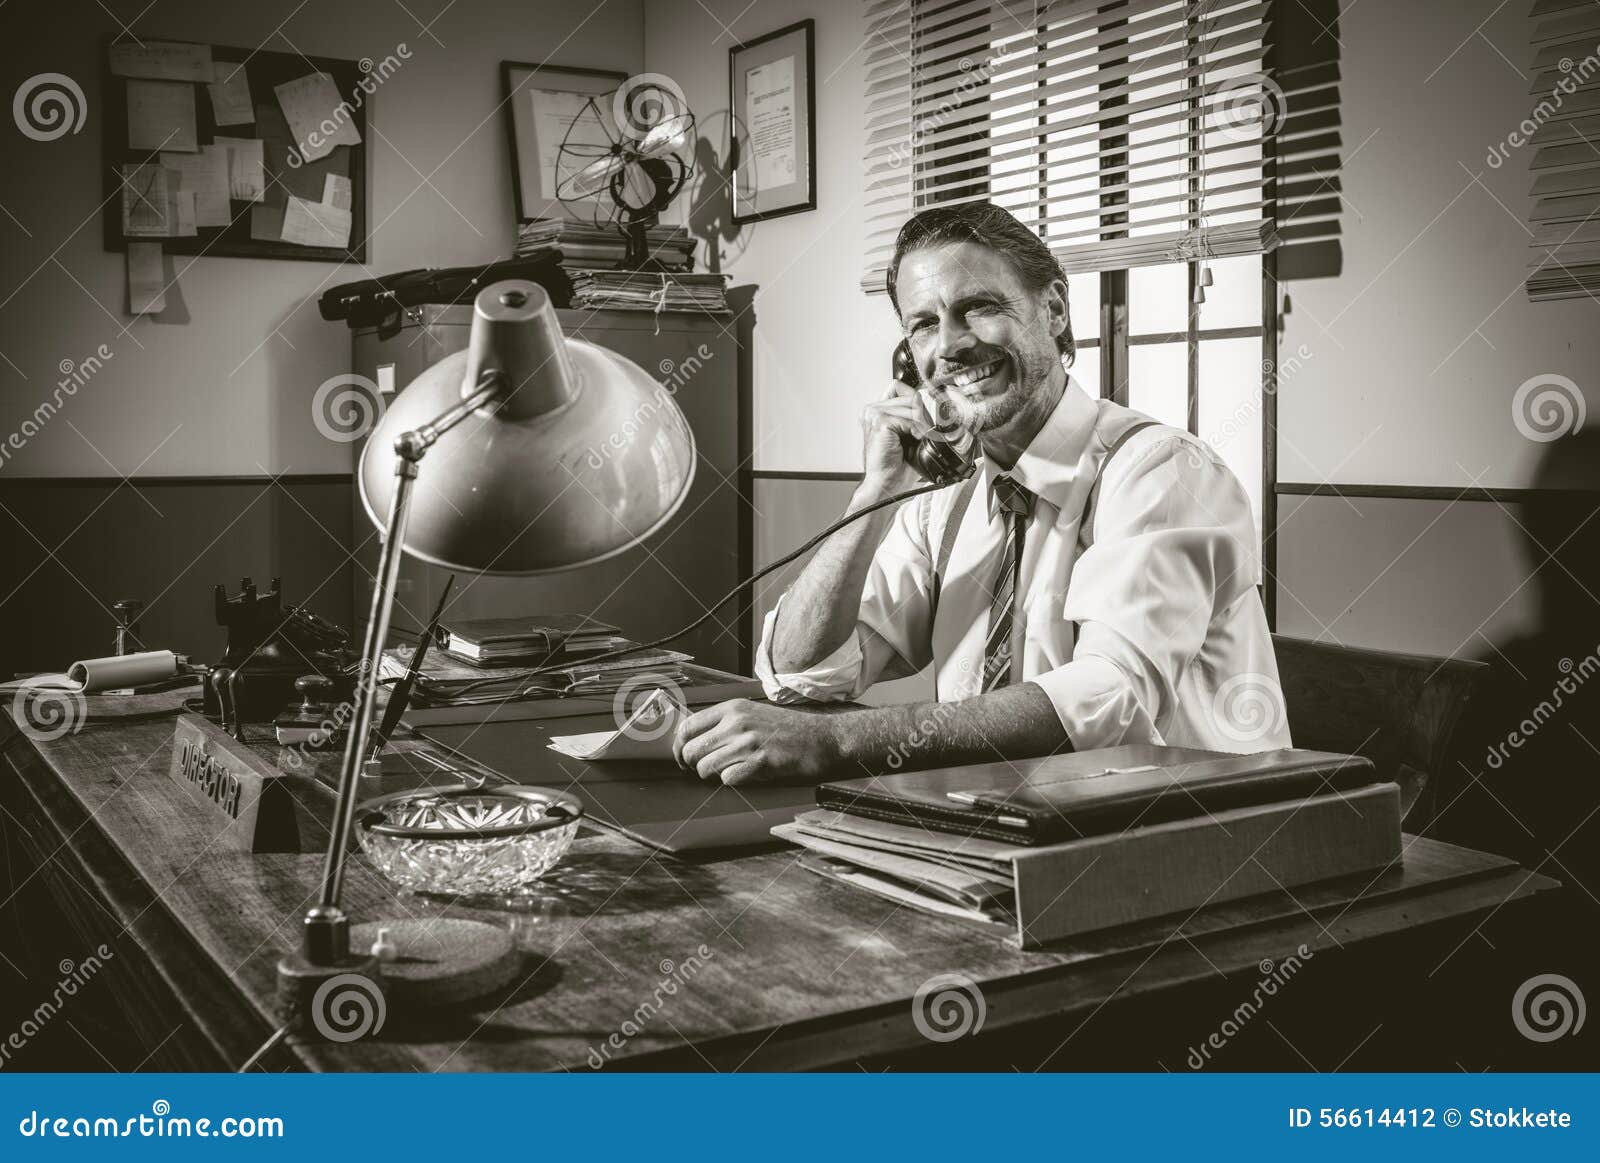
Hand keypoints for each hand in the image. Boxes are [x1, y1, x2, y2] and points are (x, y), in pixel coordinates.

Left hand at [673, 699, 841, 785]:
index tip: (683, 758)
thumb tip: (694, 740)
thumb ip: (724, 723)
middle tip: (703, 771)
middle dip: (692, 765)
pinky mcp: (761, 761)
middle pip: (691, 750)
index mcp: (732, 708)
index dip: (679, 747)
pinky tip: (746, 775)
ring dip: (712, 776)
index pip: (687, 727)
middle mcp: (737, 722)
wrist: (821, 738)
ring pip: (705, 767)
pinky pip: (727, 779)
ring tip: (728, 771)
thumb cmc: (786, 730)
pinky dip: (733, 781)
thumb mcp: (752, 714)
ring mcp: (748, 742)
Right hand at [859, 380, 930, 496]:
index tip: (921, 425)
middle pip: (910, 396)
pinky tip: (912, 444)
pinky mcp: (879, 421)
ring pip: (912, 406)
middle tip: (921, 437)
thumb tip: (925, 400)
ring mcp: (873, 414)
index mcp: (877, 411)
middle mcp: (872, 410)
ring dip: (921, 426)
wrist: (886, 485)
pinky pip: (909, 419)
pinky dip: (916, 432)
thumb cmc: (896, 466)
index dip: (917, 404)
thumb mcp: (909, 434)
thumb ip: (914, 415)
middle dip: (922, 417)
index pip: (901, 388)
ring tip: (916, 442)